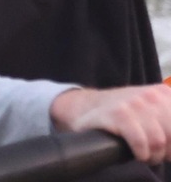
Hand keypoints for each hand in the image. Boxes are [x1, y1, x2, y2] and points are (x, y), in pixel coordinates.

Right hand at [51, 84, 170, 163]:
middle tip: (154, 154)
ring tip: (144, 155)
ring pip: (158, 141)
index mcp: (162, 93)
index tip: (166, 149)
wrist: (85, 107)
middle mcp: (151, 95)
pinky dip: (140, 153)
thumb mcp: (151, 110)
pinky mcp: (118, 114)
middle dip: (165, 151)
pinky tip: (137, 154)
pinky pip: (140, 142)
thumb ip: (167, 118)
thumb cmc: (123, 116)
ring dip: (152, 155)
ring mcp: (134, 103)